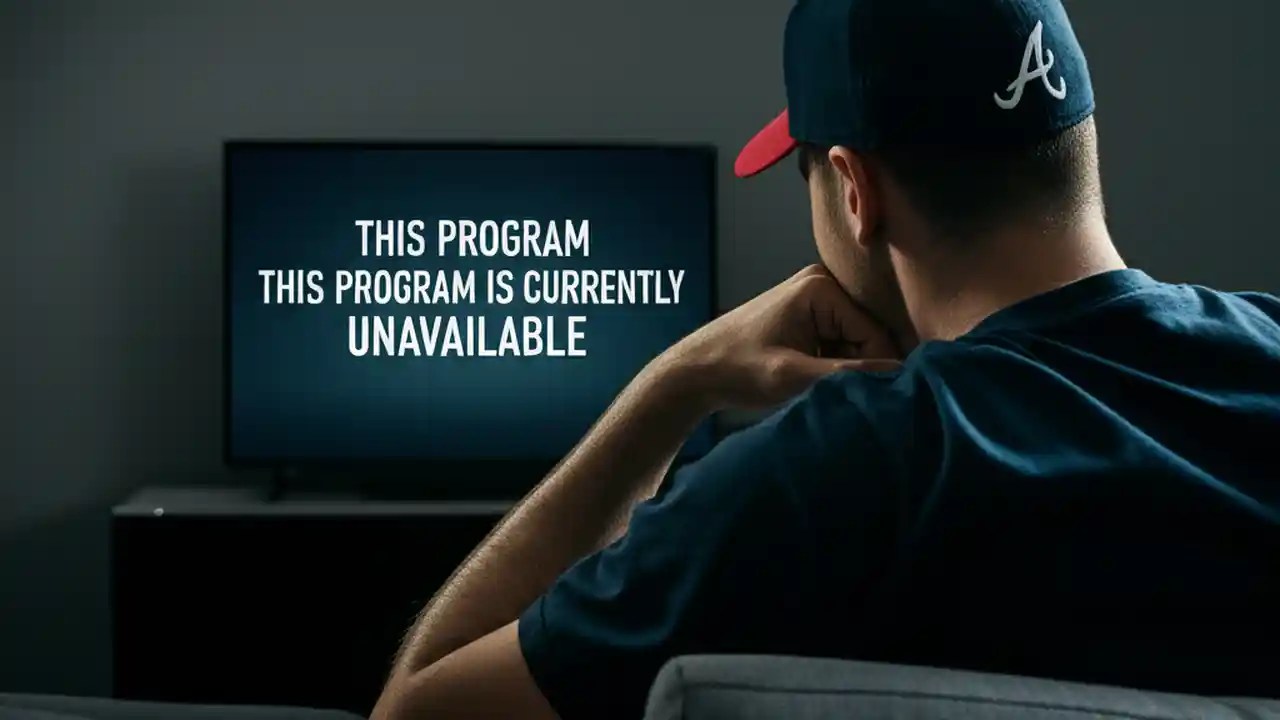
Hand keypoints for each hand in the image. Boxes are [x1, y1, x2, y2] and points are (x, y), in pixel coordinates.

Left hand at [656, 264, 900, 411]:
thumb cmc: (736, 370)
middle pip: (868, 337)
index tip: (865, 401)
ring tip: (819, 392)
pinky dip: (832, 369)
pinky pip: (838, 346)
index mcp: (821, 288)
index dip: (875, 371)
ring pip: (855, 345)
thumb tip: (899, 375)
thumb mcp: (793, 376)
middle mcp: (822, 284)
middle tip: (836, 398)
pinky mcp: (808, 317)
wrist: (694, 371)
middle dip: (859, 370)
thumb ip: (848, 374)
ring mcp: (815, 300)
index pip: (876, 335)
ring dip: (845, 372)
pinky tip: (812, 384)